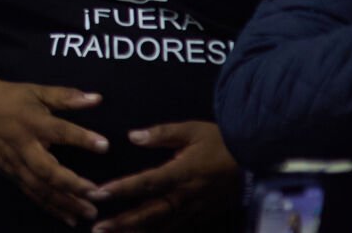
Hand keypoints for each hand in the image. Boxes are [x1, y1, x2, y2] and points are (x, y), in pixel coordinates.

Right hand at [0, 79, 108, 225]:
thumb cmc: (10, 98)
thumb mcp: (37, 92)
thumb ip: (66, 97)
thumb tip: (98, 98)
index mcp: (31, 121)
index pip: (59, 130)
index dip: (81, 138)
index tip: (104, 146)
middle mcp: (22, 145)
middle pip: (47, 170)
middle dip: (73, 184)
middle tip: (99, 194)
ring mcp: (14, 163)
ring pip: (40, 188)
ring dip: (65, 202)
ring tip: (90, 212)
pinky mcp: (9, 174)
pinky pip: (32, 194)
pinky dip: (51, 208)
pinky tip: (70, 218)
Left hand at [89, 121, 237, 231]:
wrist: (253, 157)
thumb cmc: (219, 140)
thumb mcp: (190, 130)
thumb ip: (161, 133)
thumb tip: (132, 136)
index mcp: (182, 172)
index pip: (148, 183)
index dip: (122, 189)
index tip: (99, 193)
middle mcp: (187, 195)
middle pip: (152, 213)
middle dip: (124, 222)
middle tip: (98, 228)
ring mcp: (196, 209)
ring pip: (163, 226)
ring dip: (137, 232)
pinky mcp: (203, 215)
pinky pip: (178, 228)